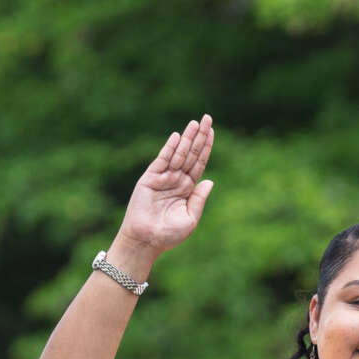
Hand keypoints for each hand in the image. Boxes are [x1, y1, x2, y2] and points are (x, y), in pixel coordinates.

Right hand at [117, 116, 214, 256]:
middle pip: (191, 154)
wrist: (146, 241)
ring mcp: (163, 178)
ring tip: (196, 123)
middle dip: (199, 136)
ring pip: (179, 154)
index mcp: (187, 189)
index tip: (212, 131)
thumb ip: (199, 200)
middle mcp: (176, 180)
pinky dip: (169, 148)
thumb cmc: (168, 235)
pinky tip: (177, 136)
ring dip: (187, 138)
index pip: (199, 163)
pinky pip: (162, 160)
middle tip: (207, 118)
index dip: (206, 147)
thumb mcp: (190, 219)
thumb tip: (210, 181)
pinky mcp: (150, 178)